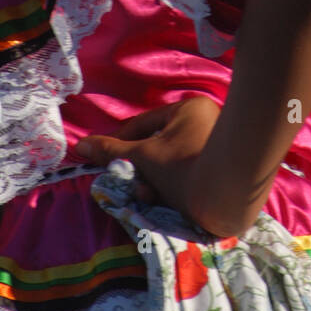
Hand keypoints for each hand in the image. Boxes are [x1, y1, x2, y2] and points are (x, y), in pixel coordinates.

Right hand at [75, 96, 220, 205]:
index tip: (100, 156)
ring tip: (147, 195)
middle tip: (128, 181)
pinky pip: (188, 173)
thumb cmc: (185, 169)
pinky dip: (173, 186)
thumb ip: (112, 152)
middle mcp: (207, 121)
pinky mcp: (223, 169)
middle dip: (139, 167)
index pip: (144, 122)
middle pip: (158, 144)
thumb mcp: (143, 158)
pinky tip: (165, 201)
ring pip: (172, 162)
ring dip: (154, 180)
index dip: (119, 141)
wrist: (228, 200)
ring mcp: (216, 146)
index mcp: (190, 109)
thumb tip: (81, 145)